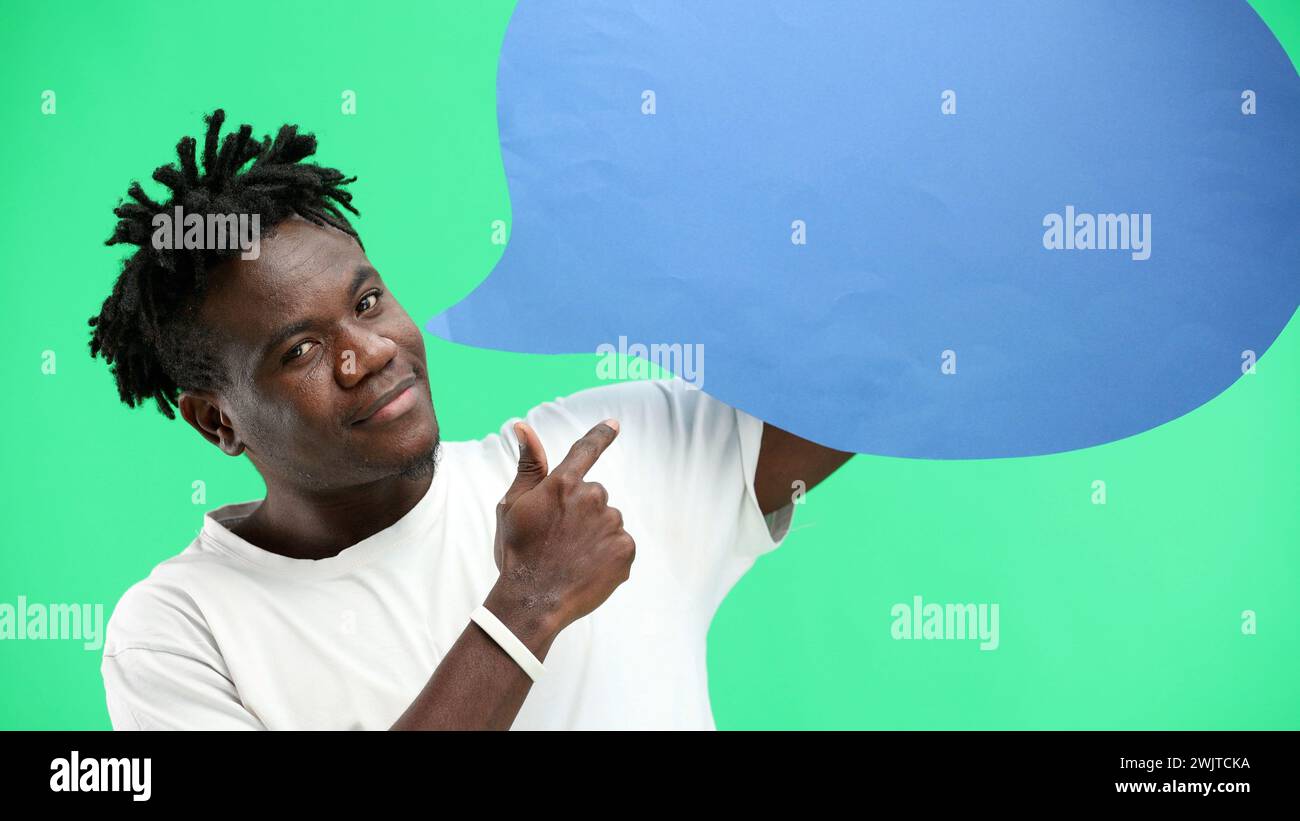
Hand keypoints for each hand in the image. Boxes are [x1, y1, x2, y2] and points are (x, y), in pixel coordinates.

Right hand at [491, 419, 635, 633]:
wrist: (532, 601)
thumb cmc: (517, 553)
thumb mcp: (512, 506)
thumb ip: (528, 466)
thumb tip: (523, 426)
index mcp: (562, 483)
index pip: (585, 450)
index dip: (600, 435)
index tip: (614, 424)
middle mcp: (591, 496)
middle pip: (594, 496)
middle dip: (582, 513)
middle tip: (559, 540)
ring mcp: (611, 523)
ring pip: (608, 522)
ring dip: (595, 535)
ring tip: (571, 558)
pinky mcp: (626, 549)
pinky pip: (620, 545)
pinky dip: (608, 556)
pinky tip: (587, 570)